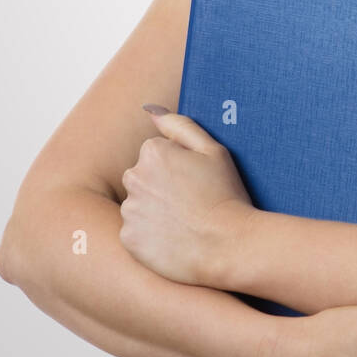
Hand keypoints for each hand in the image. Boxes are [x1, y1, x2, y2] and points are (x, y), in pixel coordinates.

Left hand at [119, 105, 255, 285]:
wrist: (227, 246)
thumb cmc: (225, 196)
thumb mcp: (214, 151)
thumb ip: (180, 125)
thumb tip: (151, 110)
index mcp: (152, 152)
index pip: (156, 155)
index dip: (179, 169)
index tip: (196, 183)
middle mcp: (134, 178)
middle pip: (143, 178)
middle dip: (161, 188)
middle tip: (190, 204)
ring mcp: (129, 210)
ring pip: (138, 206)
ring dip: (154, 212)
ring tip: (184, 223)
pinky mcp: (129, 238)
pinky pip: (136, 232)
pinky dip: (150, 236)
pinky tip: (175, 239)